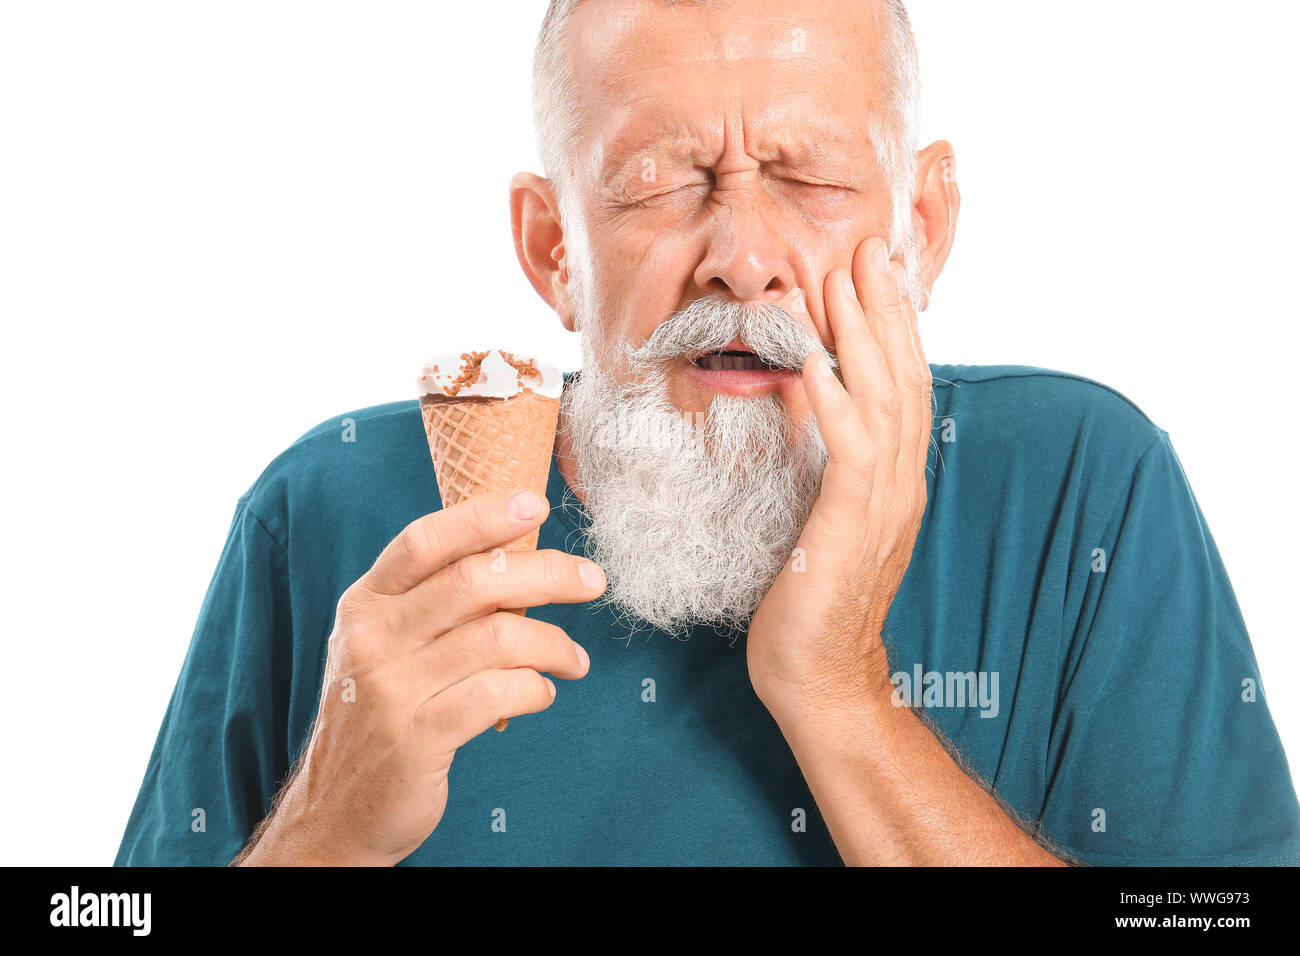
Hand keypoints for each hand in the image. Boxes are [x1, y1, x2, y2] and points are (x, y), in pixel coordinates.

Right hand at [237, 489, 604, 865]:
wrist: (336, 808)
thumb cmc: (379, 715)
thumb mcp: (384, 647)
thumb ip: (433, 604)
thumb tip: (519, 558)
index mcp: (365, 605)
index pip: (425, 541)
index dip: (483, 516)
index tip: (537, 504)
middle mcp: (372, 639)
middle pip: (475, 581)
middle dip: (548, 574)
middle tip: (591, 581)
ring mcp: (392, 689)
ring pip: (498, 637)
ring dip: (554, 643)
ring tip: (574, 659)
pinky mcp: (418, 738)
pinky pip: (499, 693)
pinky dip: (537, 687)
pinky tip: (544, 692)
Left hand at [747, 236, 930, 726]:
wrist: (816, 673)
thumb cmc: (808, 597)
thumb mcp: (821, 515)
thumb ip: (829, 465)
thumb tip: (807, 406)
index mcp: (894, 478)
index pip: (901, 387)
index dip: (892, 326)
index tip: (875, 273)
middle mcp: (900, 482)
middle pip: (902, 379)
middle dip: (886, 310)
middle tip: (869, 248)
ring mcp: (882, 504)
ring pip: (883, 401)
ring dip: (865, 336)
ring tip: (847, 278)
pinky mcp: (849, 526)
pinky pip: (849, 451)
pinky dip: (835, 401)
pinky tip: (816, 361)